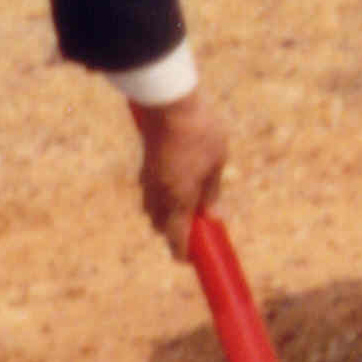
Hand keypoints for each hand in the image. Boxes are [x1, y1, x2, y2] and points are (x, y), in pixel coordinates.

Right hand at [132, 88, 228, 243]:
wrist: (169, 102)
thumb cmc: (200, 132)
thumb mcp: (217, 162)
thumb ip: (212, 191)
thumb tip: (213, 215)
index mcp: (178, 200)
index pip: (176, 239)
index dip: (182, 253)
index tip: (189, 260)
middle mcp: (158, 195)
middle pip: (161, 226)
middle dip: (174, 232)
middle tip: (195, 227)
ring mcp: (148, 180)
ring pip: (152, 209)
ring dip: (166, 213)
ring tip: (187, 204)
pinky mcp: (145, 165)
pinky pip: (151, 191)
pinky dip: (161, 195)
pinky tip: (177, 181)